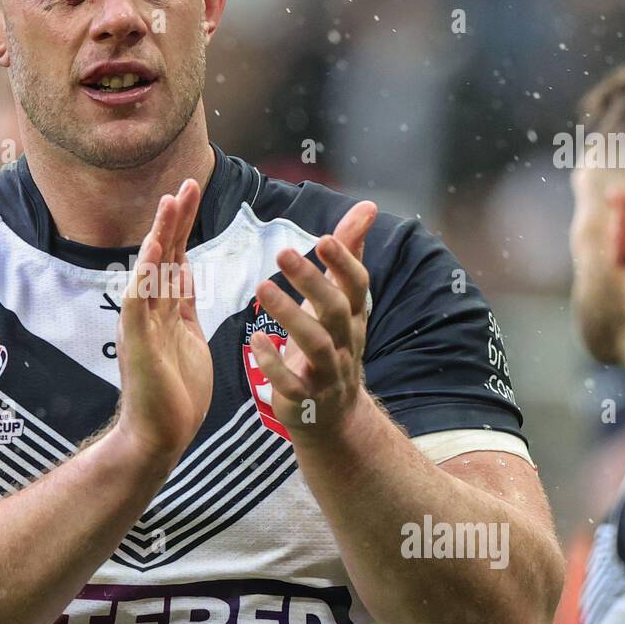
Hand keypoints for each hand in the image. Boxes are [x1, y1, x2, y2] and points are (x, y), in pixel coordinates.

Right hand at [115, 179, 212, 460]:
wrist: (159, 437)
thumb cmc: (175, 394)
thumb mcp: (189, 339)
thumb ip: (185, 307)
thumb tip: (185, 273)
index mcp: (166, 309)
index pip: (175, 256)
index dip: (182, 224)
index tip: (191, 191)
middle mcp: (150, 311)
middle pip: (163, 255)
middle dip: (175, 219)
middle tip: (186, 183)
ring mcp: (141, 325)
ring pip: (151, 270)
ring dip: (161, 235)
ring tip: (170, 203)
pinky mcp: (137, 343)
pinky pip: (139, 302)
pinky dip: (145, 275)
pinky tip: (153, 250)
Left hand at [249, 201, 376, 441]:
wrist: (334, 417)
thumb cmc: (332, 344)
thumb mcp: (342, 300)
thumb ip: (349, 253)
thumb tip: (368, 206)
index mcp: (353, 317)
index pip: (357, 286)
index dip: (344, 262)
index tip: (325, 237)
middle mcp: (345, 342)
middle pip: (335, 310)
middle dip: (311, 281)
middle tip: (282, 252)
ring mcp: (328, 373)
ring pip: (315, 344)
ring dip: (289, 315)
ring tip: (261, 287)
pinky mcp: (305, 400)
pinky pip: (292, 384)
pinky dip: (274, 364)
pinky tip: (256, 341)